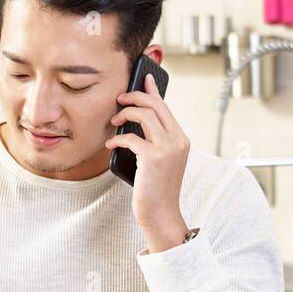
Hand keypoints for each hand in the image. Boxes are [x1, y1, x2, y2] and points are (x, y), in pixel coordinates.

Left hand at [104, 71, 190, 251]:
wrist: (161, 213)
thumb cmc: (155, 188)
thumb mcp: (159, 161)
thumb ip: (154, 141)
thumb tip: (136, 122)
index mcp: (181, 139)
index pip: (166, 107)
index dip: (153, 91)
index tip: (144, 78)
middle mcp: (178, 141)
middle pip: (156, 105)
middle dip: (135, 97)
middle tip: (119, 99)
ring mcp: (168, 148)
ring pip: (145, 115)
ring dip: (125, 114)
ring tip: (114, 120)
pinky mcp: (154, 158)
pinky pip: (131, 138)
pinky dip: (118, 138)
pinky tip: (111, 144)